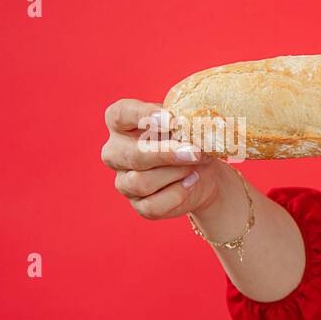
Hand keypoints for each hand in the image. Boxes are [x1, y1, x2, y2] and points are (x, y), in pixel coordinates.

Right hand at [101, 98, 228, 219]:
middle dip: (165, 154)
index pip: (120, 114)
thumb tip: (190, 126)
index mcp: (122, 124)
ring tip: (195, 165)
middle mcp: (116, 152)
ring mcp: (124, 181)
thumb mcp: (189, 128)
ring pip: (140, 182)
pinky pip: (152, 205)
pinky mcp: (139, 204)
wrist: (204, 173)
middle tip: (193, 152)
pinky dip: (177, 194)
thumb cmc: (189, 141)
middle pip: (131, 154)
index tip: (171, 119)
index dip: (142, 115)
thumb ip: (183, 123)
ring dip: (175, 173)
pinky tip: (192, 182)